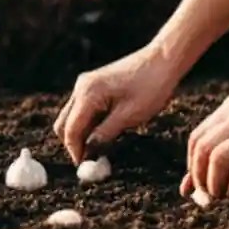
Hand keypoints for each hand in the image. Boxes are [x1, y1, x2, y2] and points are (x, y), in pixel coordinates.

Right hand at [53, 43, 182, 163]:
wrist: (163, 60)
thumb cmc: (150, 86)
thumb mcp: (129, 116)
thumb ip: (104, 135)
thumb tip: (89, 154)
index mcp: (88, 94)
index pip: (70, 130)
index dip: (75, 151)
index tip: (85, 168)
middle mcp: (81, 88)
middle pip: (64, 124)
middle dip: (74, 144)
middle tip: (90, 161)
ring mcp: (86, 84)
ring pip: (72, 117)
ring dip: (81, 134)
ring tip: (100, 149)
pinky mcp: (94, 85)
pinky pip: (82, 109)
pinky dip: (88, 124)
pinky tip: (105, 132)